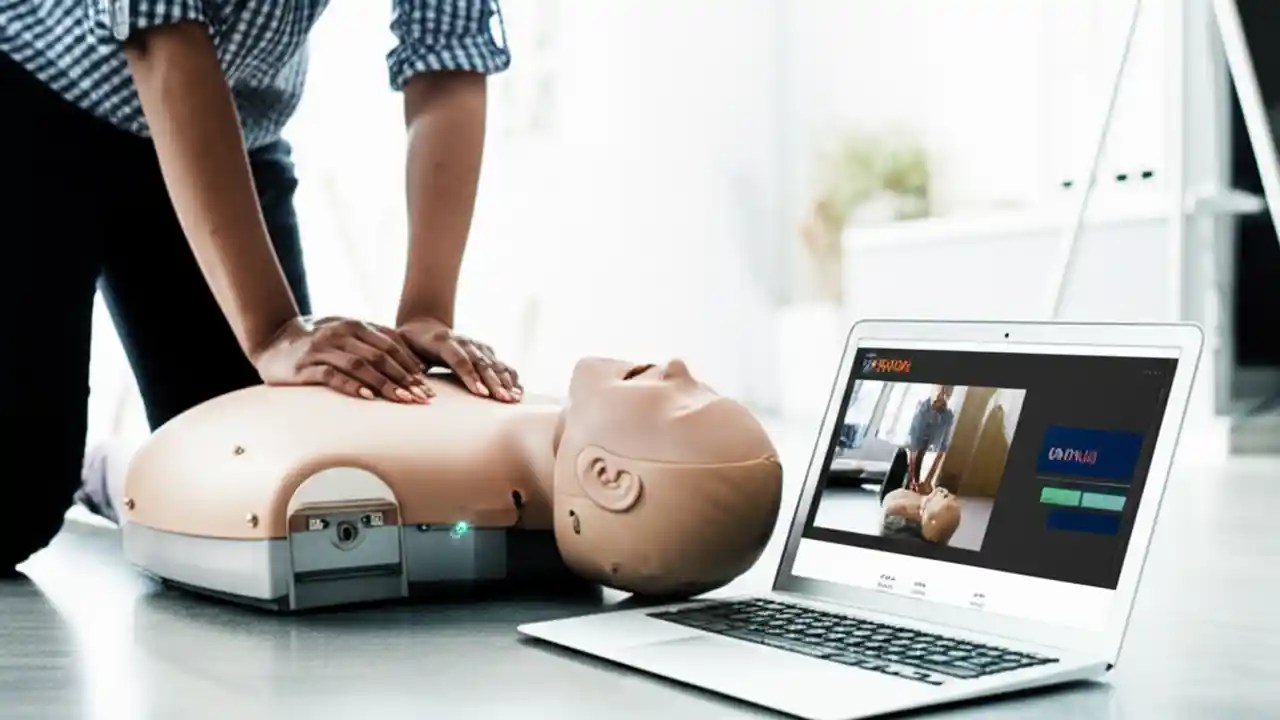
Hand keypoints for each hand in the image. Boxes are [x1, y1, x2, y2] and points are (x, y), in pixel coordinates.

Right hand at [251, 316, 434, 402]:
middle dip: (403, 378)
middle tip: (421, 397)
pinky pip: (332, 376)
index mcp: (354, 325)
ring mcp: (322, 350)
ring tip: (402, 399)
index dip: (410, 364)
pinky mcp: (305, 367)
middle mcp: (340, 334)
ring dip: (384, 383)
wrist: (272, 340)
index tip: (426, 384)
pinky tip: (367, 397)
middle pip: (379, 356)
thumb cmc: (318, 341)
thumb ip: (375, 342)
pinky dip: (351, 386)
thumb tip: (413, 363)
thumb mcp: (346, 334)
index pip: (390, 344)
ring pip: (359, 366)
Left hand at [397, 317, 521, 401]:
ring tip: (513, 399)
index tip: (480, 393)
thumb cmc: (410, 343)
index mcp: (444, 341)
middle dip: (494, 383)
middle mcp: (465, 342)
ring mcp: (477, 346)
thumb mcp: (403, 349)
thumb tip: (415, 381)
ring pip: (494, 364)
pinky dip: (510, 378)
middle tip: (502, 400)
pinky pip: (501, 365)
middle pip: (482, 363)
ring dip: (505, 382)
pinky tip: (518, 393)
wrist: (424, 326)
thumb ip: (408, 363)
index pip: (460, 360)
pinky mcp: (486, 352)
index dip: (470, 376)